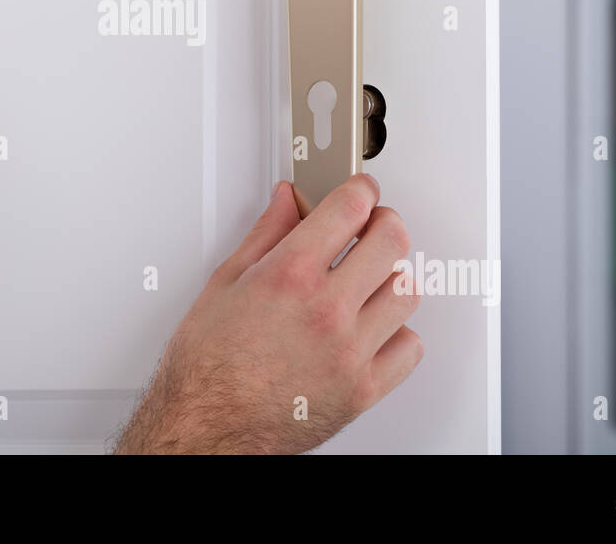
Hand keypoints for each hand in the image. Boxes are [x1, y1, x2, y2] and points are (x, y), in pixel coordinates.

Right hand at [112, 174, 421, 453]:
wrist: (207, 426)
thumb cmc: (207, 365)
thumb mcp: (225, 282)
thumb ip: (265, 234)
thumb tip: (287, 202)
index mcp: (289, 276)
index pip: (350, 207)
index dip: (361, 189)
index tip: (360, 190)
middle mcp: (326, 310)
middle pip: (392, 241)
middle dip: (382, 223)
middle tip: (368, 227)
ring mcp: (350, 351)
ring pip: (407, 291)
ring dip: (390, 276)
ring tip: (368, 279)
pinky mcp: (364, 389)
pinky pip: (409, 347)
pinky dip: (397, 332)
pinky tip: (372, 326)